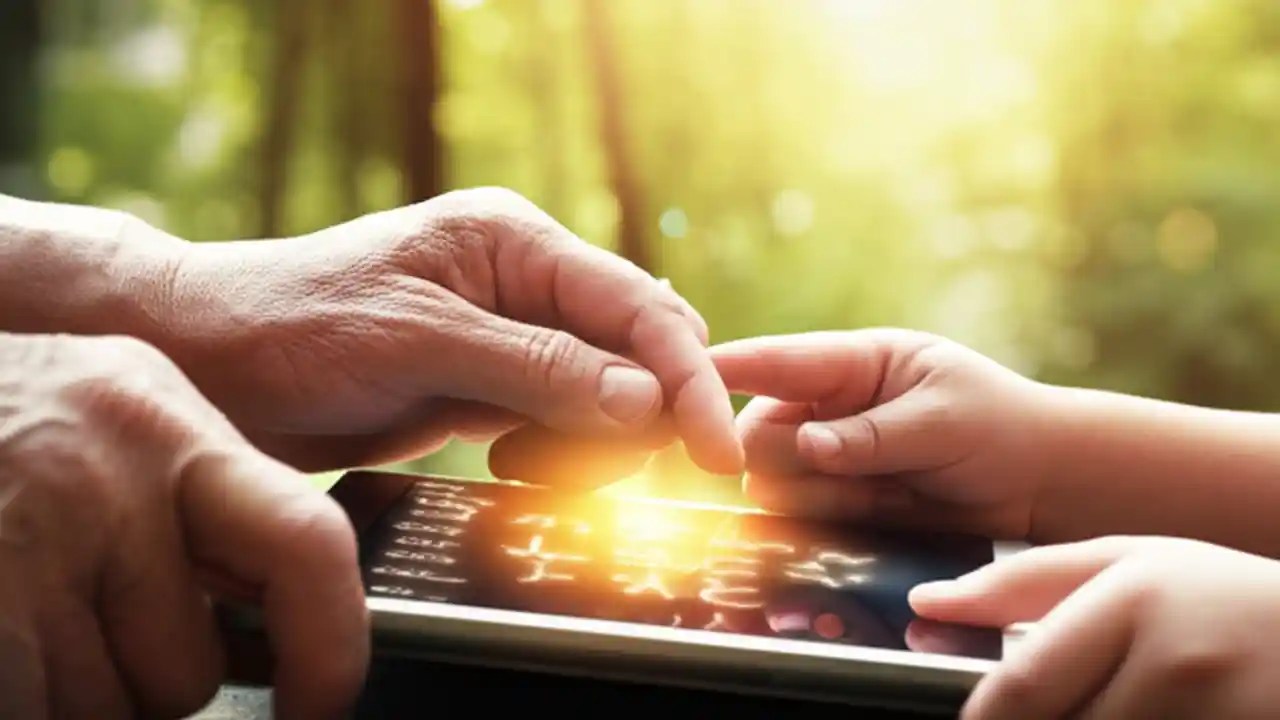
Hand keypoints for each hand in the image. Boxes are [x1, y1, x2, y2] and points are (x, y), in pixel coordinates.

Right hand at [0, 333, 366, 719]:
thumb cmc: (0, 432)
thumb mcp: (111, 429)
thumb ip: (196, 515)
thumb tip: (277, 638)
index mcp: (158, 422)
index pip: (306, 546)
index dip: (332, 649)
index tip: (320, 702)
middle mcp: (97, 479)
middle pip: (185, 673)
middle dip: (142, 679)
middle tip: (75, 615)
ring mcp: (16, 547)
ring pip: (105, 714)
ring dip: (69, 696)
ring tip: (19, 605)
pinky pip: (36, 709)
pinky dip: (24, 695)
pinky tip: (5, 629)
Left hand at [159, 187, 740, 481]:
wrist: (212, 365)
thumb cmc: (295, 325)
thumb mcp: (420, 339)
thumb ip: (538, 368)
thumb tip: (647, 400)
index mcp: (515, 241)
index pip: (636, 307)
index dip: (686, 379)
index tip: (713, 452)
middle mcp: (524, 284)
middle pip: (634, 356)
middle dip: (639, 420)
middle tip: (605, 472)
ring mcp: (509, 339)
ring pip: (604, 400)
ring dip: (589, 446)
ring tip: (520, 465)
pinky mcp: (490, 387)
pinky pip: (560, 426)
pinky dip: (556, 456)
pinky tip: (506, 463)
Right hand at [709, 329, 1050, 537]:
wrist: (1042, 487)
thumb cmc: (1002, 428)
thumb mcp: (942, 420)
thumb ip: (872, 434)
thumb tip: (807, 443)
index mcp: (857, 362)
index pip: (780, 361)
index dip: (731, 370)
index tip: (684, 377)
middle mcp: (832, 407)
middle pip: (760, 432)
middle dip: (779, 456)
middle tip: (827, 467)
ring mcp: (834, 457)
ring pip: (776, 480)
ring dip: (813, 496)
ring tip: (885, 494)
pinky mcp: (842, 501)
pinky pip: (804, 515)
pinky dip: (823, 523)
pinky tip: (875, 512)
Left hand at [909, 536, 1279, 718]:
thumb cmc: (1219, 599)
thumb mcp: (1127, 566)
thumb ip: (1020, 584)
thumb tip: (925, 605)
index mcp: (1135, 603)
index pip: (1023, 686)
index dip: (982, 718)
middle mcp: (1176, 668)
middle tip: (1049, 704)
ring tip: (1115, 702)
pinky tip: (1144, 717)